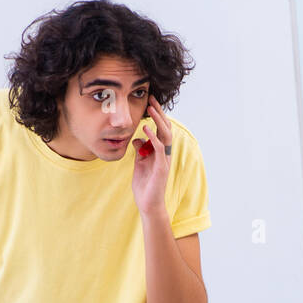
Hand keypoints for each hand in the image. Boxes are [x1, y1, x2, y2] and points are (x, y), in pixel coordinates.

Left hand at [131, 94, 170, 215]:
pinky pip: (159, 148)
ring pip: (165, 134)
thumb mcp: (139, 163)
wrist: (147, 204)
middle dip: (159, 112)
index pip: (161, 128)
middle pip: (166, 127)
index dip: (156, 115)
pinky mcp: (161, 167)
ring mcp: (164, 159)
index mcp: (160, 151)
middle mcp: (164, 153)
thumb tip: (137, 138)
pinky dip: (153, 137)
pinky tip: (145, 128)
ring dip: (158, 120)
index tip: (149, 102)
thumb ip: (140, 150)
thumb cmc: (144, 185)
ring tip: (151, 109)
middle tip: (152, 99)